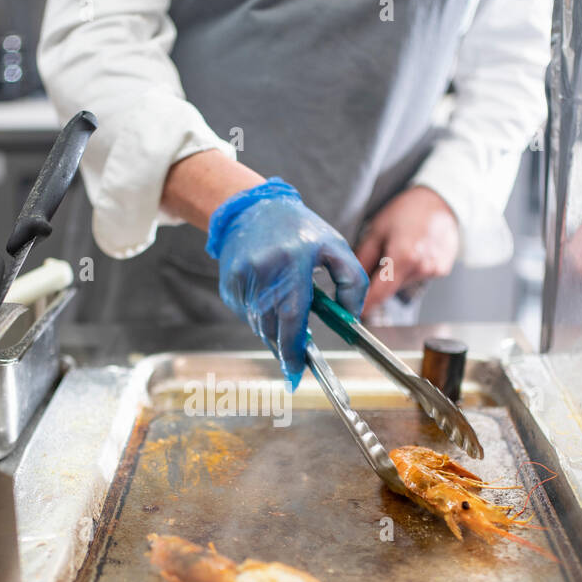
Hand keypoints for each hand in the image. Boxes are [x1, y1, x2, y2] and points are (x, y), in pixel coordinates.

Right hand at [209, 179, 367, 387]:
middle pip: (273, 328)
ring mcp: (241, 279)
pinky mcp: (229, 285)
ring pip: (259, 325)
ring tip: (285, 309)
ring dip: (275, 329)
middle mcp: (263, 271)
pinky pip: (247, 315)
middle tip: (297, 355)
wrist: (252, 209)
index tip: (297, 372)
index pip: (291, 317)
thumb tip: (351, 320)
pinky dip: (261, 316)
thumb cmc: (300, 229)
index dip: (293, 350)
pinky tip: (269, 297)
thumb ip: (353, 282)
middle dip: (286, 346)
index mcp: (292, 262)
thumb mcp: (336, 246)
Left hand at [355, 186, 460, 316]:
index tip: (352, 311)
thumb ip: (362, 259)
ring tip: (399, 249)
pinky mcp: (442, 270)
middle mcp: (422, 267)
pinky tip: (414, 251)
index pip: (378, 293)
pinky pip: (417, 277)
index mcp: (403, 256)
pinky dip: (410, 270)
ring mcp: (434, 270)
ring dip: (395, 275)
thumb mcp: (377, 230)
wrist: (441, 200)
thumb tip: (349, 281)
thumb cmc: (408, 210)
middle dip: (377, 284)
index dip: (363, 305)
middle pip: (390, 290)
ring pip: (403, 284)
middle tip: (376, 262)